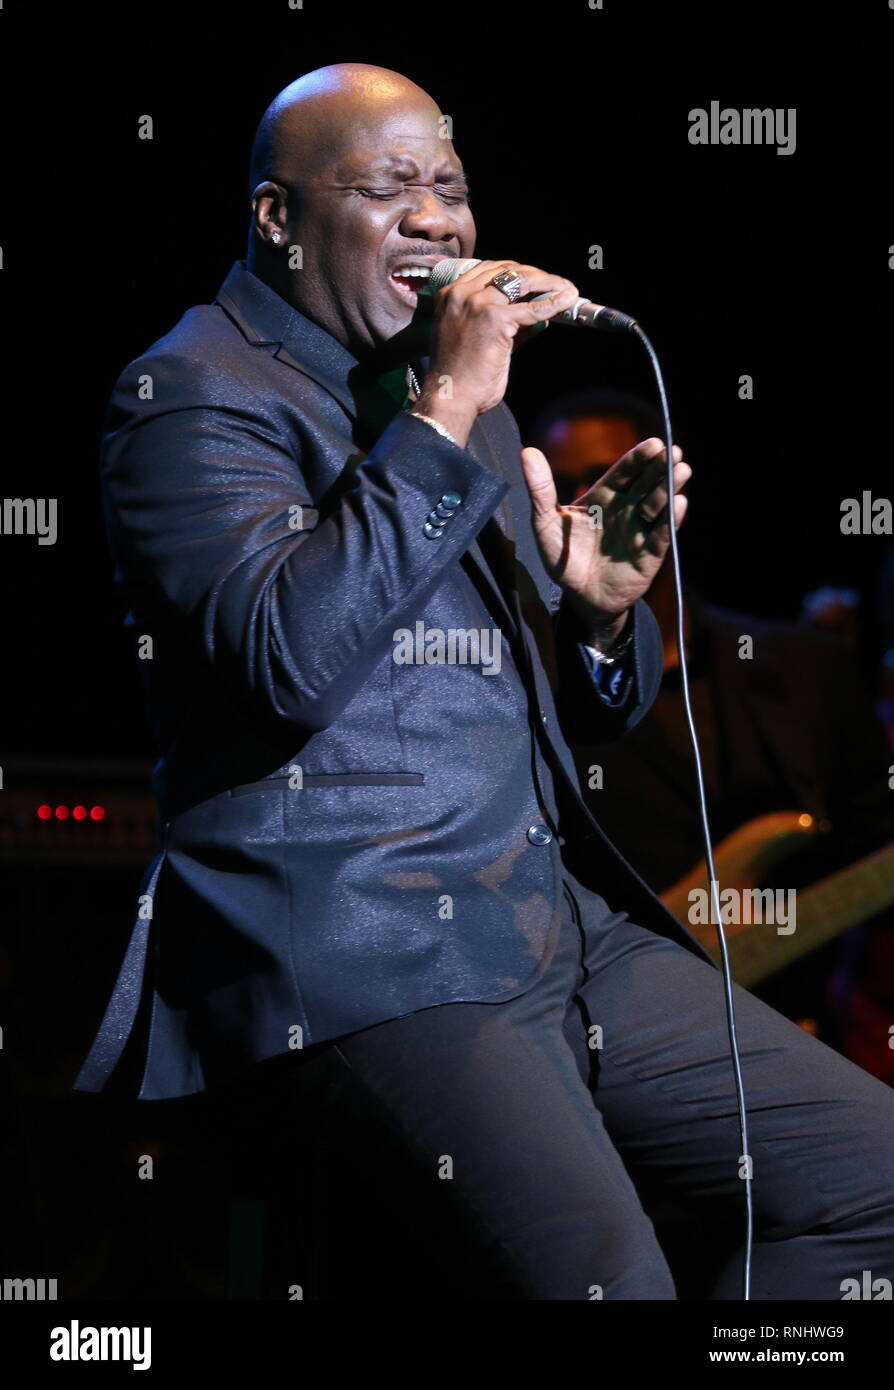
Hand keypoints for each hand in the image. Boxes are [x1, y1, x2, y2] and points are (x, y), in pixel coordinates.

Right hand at [416, 261, 579, 439]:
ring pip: (522, 281)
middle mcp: (462, 294)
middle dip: (536, 275)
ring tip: (566, 289)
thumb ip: (503, 325)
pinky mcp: (495, 319)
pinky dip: (554, 302)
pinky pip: (533, 308)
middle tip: (557, 284)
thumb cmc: (459, 377)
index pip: (490, 270)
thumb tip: (536, 318)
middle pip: (507, 270)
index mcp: (451, 296)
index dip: (517, 271)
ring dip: (549, 282)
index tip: (536, 280)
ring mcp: (477, 304)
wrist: (449, 397)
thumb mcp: (473, 338)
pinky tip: (568, 300)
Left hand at [520, 437, 690, 637]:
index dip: (638, 459)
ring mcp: (639, 531)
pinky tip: (679, 503)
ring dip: (670, 487)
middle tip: (674, 450)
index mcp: (604, 498)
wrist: (578, 597)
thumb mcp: (545, 522)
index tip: (653, 443)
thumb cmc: (562, 557)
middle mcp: (626, 510)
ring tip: (681, 469)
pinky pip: (661, 535)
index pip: (624, 473)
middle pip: (647, 483)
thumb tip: (528, 452)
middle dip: (661, 467)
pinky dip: (671, 520)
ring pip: (659, 505)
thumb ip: (540, 489)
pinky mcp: (649, 555)